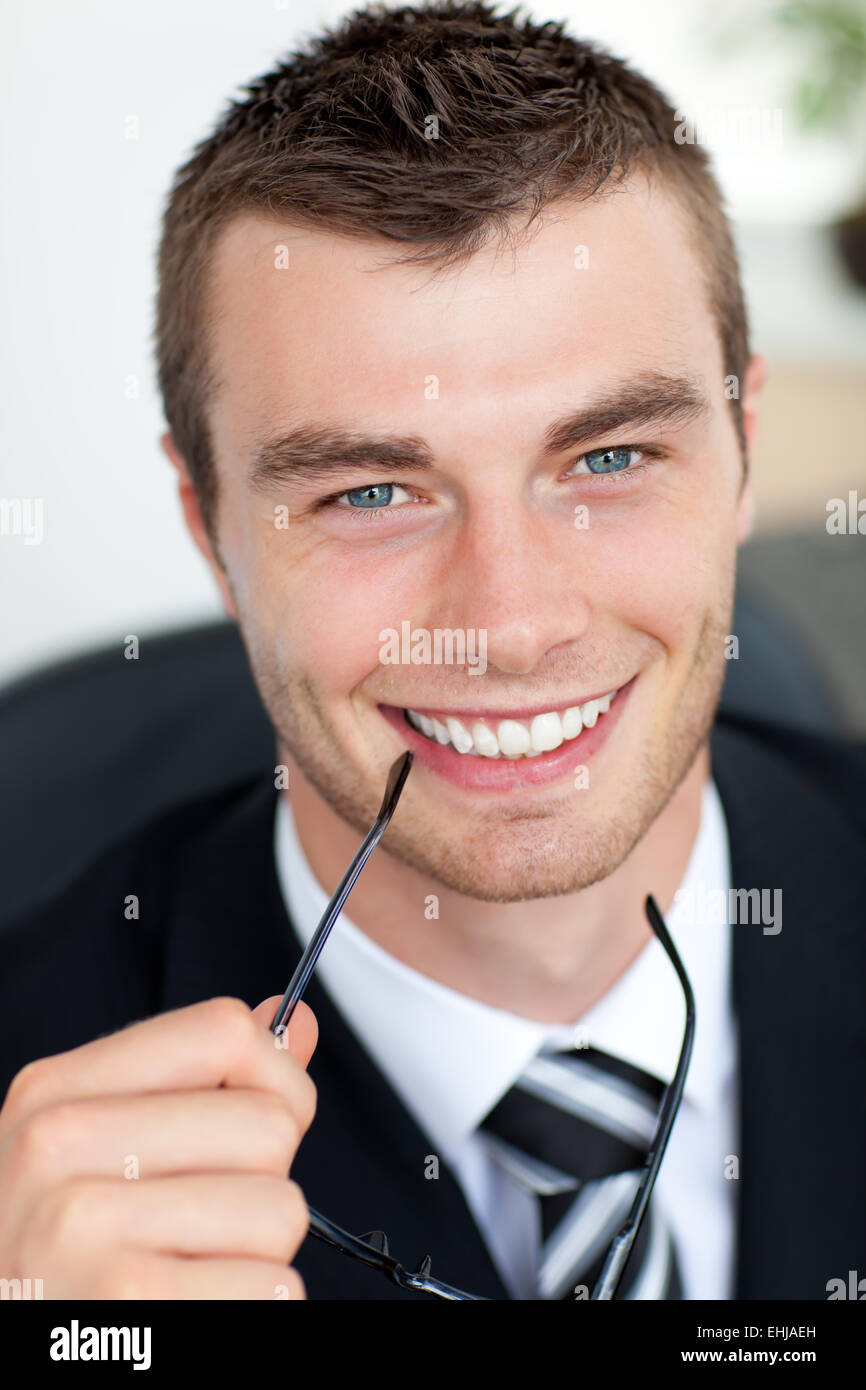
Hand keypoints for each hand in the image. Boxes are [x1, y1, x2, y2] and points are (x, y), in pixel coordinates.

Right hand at [0, 995, 317, 1298]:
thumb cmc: (57, 1264)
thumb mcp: (93, 1153)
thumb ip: (199, 1081)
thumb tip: (294, 1023)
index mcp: (55, 1093)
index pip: (224, 1030)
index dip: (276, 1077)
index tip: (259, 1118)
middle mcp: (57, 1146)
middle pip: (269, 1123)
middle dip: (261, 1182)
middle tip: (196, 1225)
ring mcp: (83, 1224)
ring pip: (282, 1209)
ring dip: (259, 1253)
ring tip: (189, 1270)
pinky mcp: (127, 1301)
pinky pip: (274, 1286)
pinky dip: (253, 1305)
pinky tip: (192, 1307)